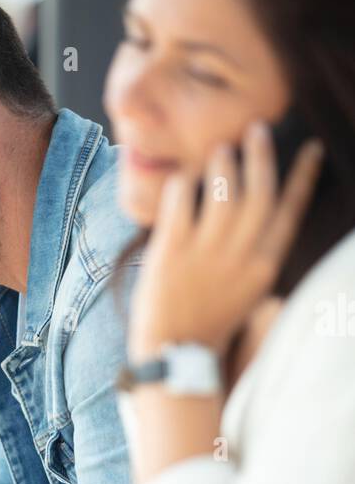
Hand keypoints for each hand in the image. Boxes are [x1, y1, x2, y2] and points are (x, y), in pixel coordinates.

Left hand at [129, 121, 323, 362]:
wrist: (174, 353)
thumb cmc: (210, 321)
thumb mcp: (248, 291)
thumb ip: (257, 254)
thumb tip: (261, 209)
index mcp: (265, 267)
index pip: (290, 211)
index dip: (303, 177)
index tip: (310, 148)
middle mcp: (241, 256)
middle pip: (260, 192)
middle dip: (262, 155)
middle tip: (257, 130)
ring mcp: (206, 252)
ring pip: (223, 191)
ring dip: (223, 163)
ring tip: (220, 150)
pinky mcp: (172, 251)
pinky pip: (182, 201)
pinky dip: (184, 184)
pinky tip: (183, 177)